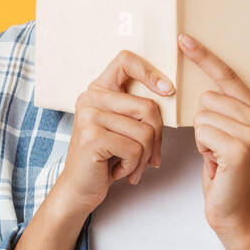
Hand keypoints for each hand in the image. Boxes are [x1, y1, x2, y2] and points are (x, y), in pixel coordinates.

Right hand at [55, 50, 173, 212]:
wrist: (79, 189)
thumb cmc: (107, 158)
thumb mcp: (123, 127)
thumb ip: (138, 109)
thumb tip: (170, 91)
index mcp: (99, 90)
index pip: (125, 60)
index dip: (150, 71)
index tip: (167, 90)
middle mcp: (91, 98)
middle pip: (149, 107)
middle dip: (157, 139)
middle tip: (149, 157)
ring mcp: (89, 116)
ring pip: (145, 132)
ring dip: (145, 157)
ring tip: (130, 166)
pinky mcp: (91, 137)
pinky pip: (134, 149)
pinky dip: (134, 166)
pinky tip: (118, 172)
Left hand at [178, 33, 249, 237]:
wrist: (234, 210)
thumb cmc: (224, 172)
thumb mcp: (224, 136)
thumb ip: (221, 111)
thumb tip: (202, 90)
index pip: (228, 77)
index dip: (205, 57)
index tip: (184, 39)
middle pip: (208, 98)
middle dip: (203, 124)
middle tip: (216, 147)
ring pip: (202, 115)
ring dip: (202, 138)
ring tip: (216, 156)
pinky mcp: (239, 148)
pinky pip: (202, 131)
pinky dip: (202, 148)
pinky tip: (216, 162)